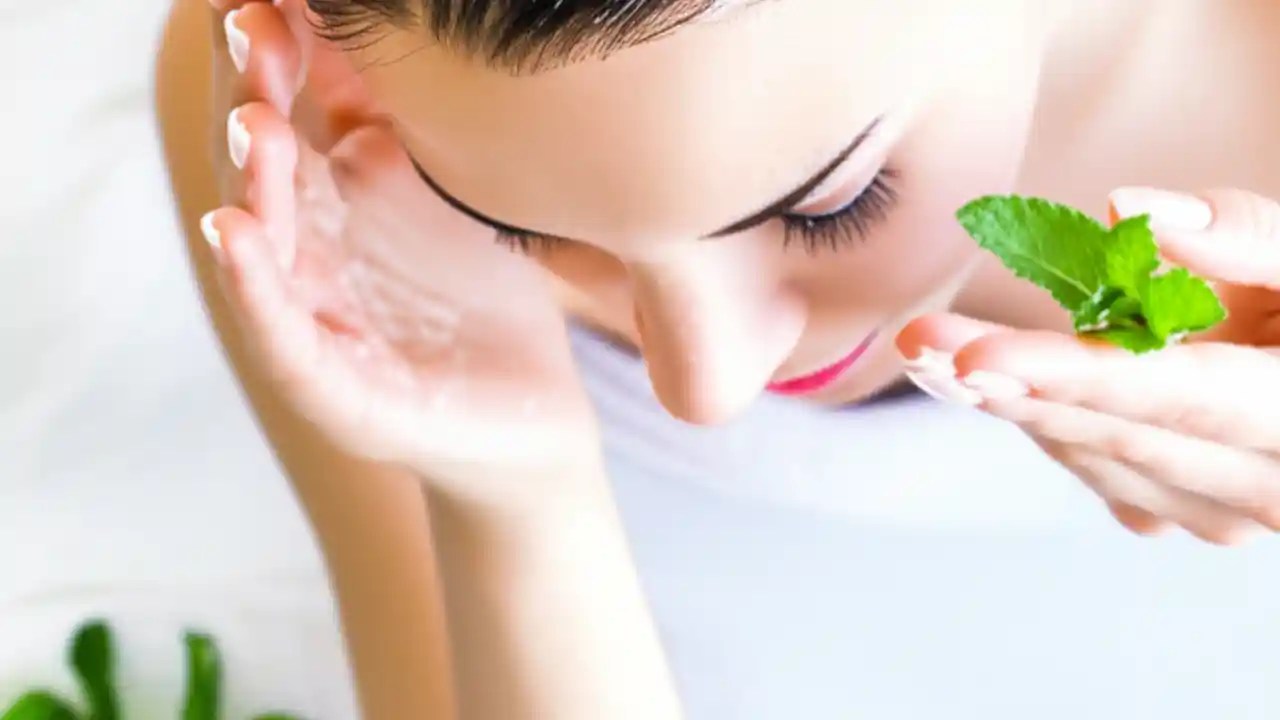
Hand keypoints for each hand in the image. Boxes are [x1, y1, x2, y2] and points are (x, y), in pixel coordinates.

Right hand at [201, 1, 598, 500]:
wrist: (528, 422)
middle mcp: (312, 249)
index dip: (277, 47)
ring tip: (256, 121)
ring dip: (253, 179)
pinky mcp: (337, 392)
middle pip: (263, 160)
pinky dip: (256, 288)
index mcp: (336, 196)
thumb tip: (386, 25)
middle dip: (253, 92)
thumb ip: (407, 119)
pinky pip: (284, 336)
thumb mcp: (450, 192)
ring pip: (265, 241)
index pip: (291, 104)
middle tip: (250, 21)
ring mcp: (318, 320)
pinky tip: (237, 237)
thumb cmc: (483, 304)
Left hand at [897, 187, 1279, 545]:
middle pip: (1119, 433)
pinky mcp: (1198, 514)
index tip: (977, 358)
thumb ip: (1241, 235)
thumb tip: (1125, 207)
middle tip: (919, 344)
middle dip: (1009, 387)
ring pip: (1101, 460)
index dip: (1073, 375)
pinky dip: (1049, 424)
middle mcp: (1273, 484)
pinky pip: (1106, 473)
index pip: (1176, 393)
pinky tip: (987, 386)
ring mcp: (1235, 513)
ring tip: (927, 356)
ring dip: (1010, 407)